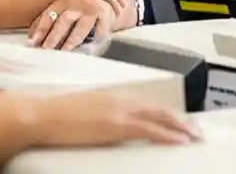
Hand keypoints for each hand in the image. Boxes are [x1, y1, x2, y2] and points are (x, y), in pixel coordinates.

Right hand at [0, 90, 201, 147]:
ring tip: (195, 137)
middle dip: (181, 120)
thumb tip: (106, 124)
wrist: (39, 114)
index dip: (166, 113)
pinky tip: (180, 141)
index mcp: (110, 96)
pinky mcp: (115, 124)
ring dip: (181, 128)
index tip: (178, 121)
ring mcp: (118, 111)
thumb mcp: (81, 112)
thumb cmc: (52, 115)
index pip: (146, 103)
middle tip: (196, 132)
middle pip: (159, 108)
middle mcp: (118, 99)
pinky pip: (150, 129)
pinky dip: (168, 135)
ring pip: (160, 117)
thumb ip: (99, 115)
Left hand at [27, 0, 114, 49]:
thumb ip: (47, 21)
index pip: (49, 15)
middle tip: (46, 49)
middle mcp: (77, 2)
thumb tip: (31, 38)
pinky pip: (99, 31)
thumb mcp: (63, 9)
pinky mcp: (105, 14)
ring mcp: (91, 8)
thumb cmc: (80, 7)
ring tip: (64, 51)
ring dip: (72, 41)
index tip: (32, 42)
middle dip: (54, 36)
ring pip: (80, 28)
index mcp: (63, 1)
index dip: (40, 29)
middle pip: (64, 21)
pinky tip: (90, 46)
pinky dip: (94, 39)